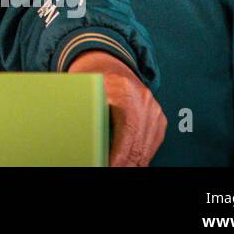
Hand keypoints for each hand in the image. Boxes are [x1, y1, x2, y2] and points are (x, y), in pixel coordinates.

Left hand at [68, 50, 165, 166]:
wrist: (107, 64)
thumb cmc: (88, 80)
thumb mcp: (81, 91)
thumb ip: (84, 112)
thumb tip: (75, 139)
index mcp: (123, 91)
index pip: (127, 132)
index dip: (117, 156)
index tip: (106, 166)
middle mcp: (143, 99)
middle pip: (138, 144)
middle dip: (124, 164)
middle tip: (107, 170)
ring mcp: (154, 109)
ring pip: (146, 148)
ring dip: (133, 163)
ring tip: (117, 168)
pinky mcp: (159, 118)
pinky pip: (151, 144)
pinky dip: (140, 157)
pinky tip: (128, 164)